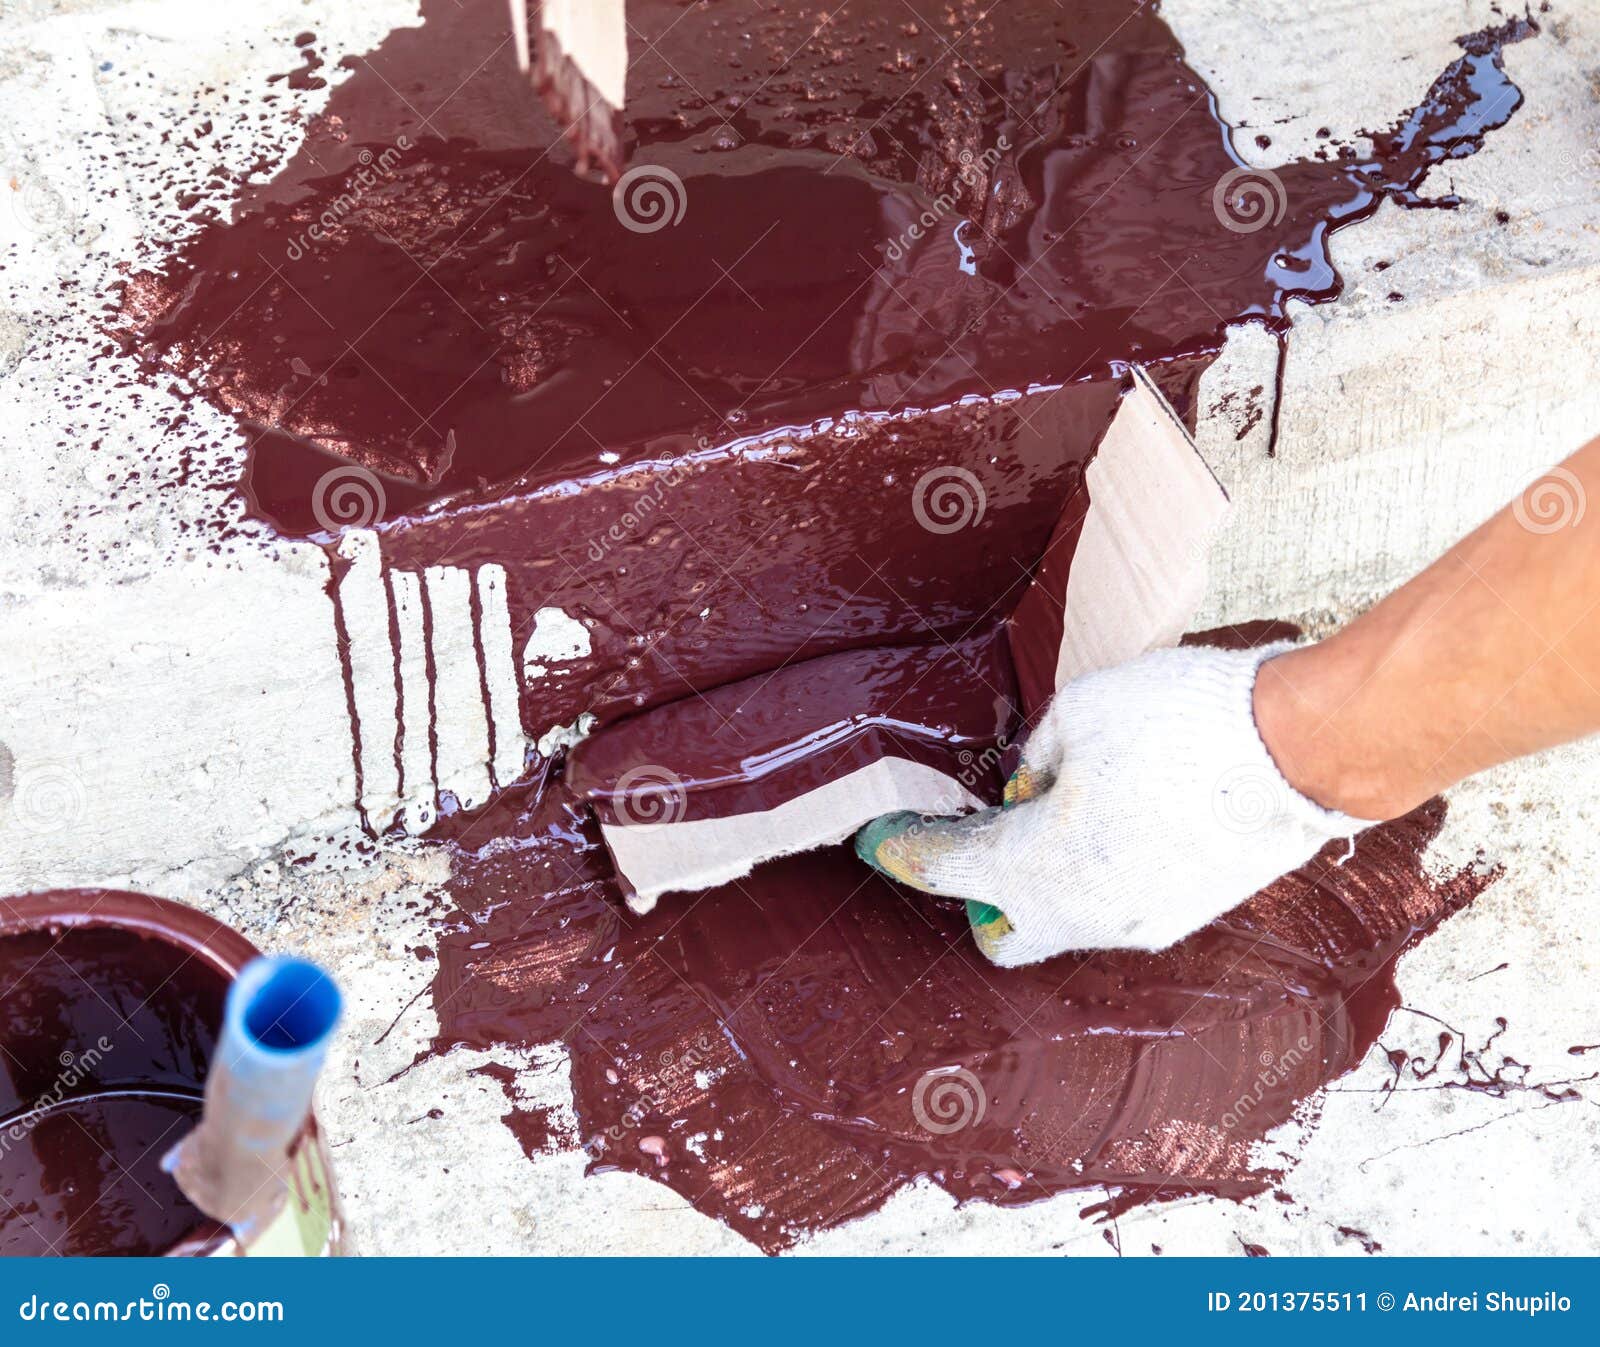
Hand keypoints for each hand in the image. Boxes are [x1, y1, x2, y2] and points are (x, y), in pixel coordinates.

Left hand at [855, 642, 1370, 965]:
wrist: (1299, 751)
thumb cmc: (1181, 723)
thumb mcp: (1078, 713)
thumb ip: (1033, 758)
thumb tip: (1028, 785)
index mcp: (1034, 866)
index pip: (945, 869)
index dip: (902, 851)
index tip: (878, 840)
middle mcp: (1082, 915)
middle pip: (1002, 936)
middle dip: (979, 900)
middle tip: (985, 836)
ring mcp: (1139, 924)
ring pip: (1064, 925)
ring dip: (1045, 886)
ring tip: (1063, 813)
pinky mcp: (1186, 915)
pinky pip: (1116, 911)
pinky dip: (1096, 880)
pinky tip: (1116, 825)